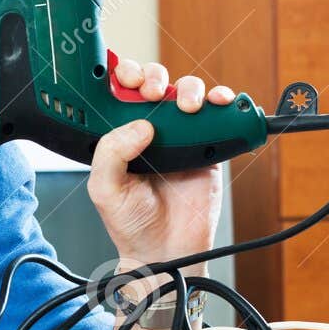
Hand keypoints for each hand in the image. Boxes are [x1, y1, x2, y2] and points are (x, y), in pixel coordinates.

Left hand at [87, 60, 231, 268]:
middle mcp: (150, 132)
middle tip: (152, 90)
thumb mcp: (104, 188)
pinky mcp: (210, 150)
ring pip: (188, 95)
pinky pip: (219, 118)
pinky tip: (219, 103)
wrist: (165, 252)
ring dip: (189, 88)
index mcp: (120, 136)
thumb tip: (142, 125)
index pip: (120, 94)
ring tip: (187, 105)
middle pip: (155, 85)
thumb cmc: (130, 223)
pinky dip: (224, 103)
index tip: (127, 78)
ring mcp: (182, 139)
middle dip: (154, 76)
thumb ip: (112, 153)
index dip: (124, 77)